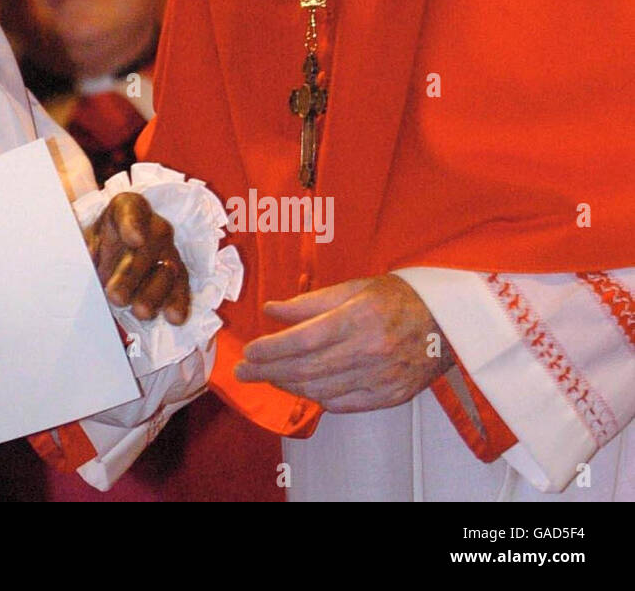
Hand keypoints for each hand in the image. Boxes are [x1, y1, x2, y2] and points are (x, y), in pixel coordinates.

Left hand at [85, 191, 190, 324]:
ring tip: (140, 312)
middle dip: (133, 273)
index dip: (133, 224)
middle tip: (116, 296)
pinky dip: (178, 303)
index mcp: (127, 209)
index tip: (134, 240)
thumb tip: (88, 256)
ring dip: (153, 294)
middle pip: (150, 244)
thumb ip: (87, 247)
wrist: (112, 258)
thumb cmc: (98, 245)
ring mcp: (169, 251)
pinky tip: (173, 317)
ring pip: (168, 269)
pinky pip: (182, 288)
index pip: (131, 209)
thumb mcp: (86, 240)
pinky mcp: (178, 276)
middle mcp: (154, 227)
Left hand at [233, 275, 452, 411]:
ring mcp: (382, 378)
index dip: (271, 349)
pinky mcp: (391, 397)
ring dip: (287, 387)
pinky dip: (317, 399)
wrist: (449, 322)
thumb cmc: (397, 298)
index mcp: (359, 318)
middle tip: (243, 371)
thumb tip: (270, 310)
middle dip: (268, 372)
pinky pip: (344, 405)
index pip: (304, 340)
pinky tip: (301, 389)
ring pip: (321, 391)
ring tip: (266, 378)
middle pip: (307, 369)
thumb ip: (309, 303)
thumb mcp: (353, 288)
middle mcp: (370, 351)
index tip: (248, 351)